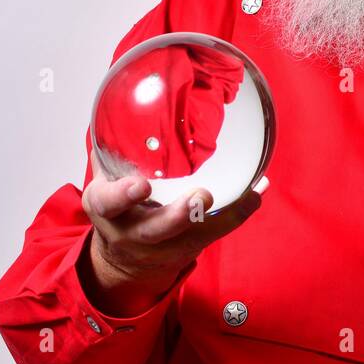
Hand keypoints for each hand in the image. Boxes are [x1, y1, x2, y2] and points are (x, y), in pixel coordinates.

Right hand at [79, 144, 264, 316]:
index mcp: (107, 208)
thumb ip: (113, 150)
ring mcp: (163, 246)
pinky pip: (218, 232)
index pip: (108, 203)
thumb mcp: (106, 181)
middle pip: (154, 230)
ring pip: (193, 236)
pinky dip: (240, 211)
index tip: (142, 185)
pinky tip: (257, 191)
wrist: (123, 258)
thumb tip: (122, 105)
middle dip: (178, 216)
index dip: (123, 196)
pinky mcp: (188, 249)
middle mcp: (133, 232)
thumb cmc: (118, 206)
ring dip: (222, 216)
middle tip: (201, 196)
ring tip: (248, 194)